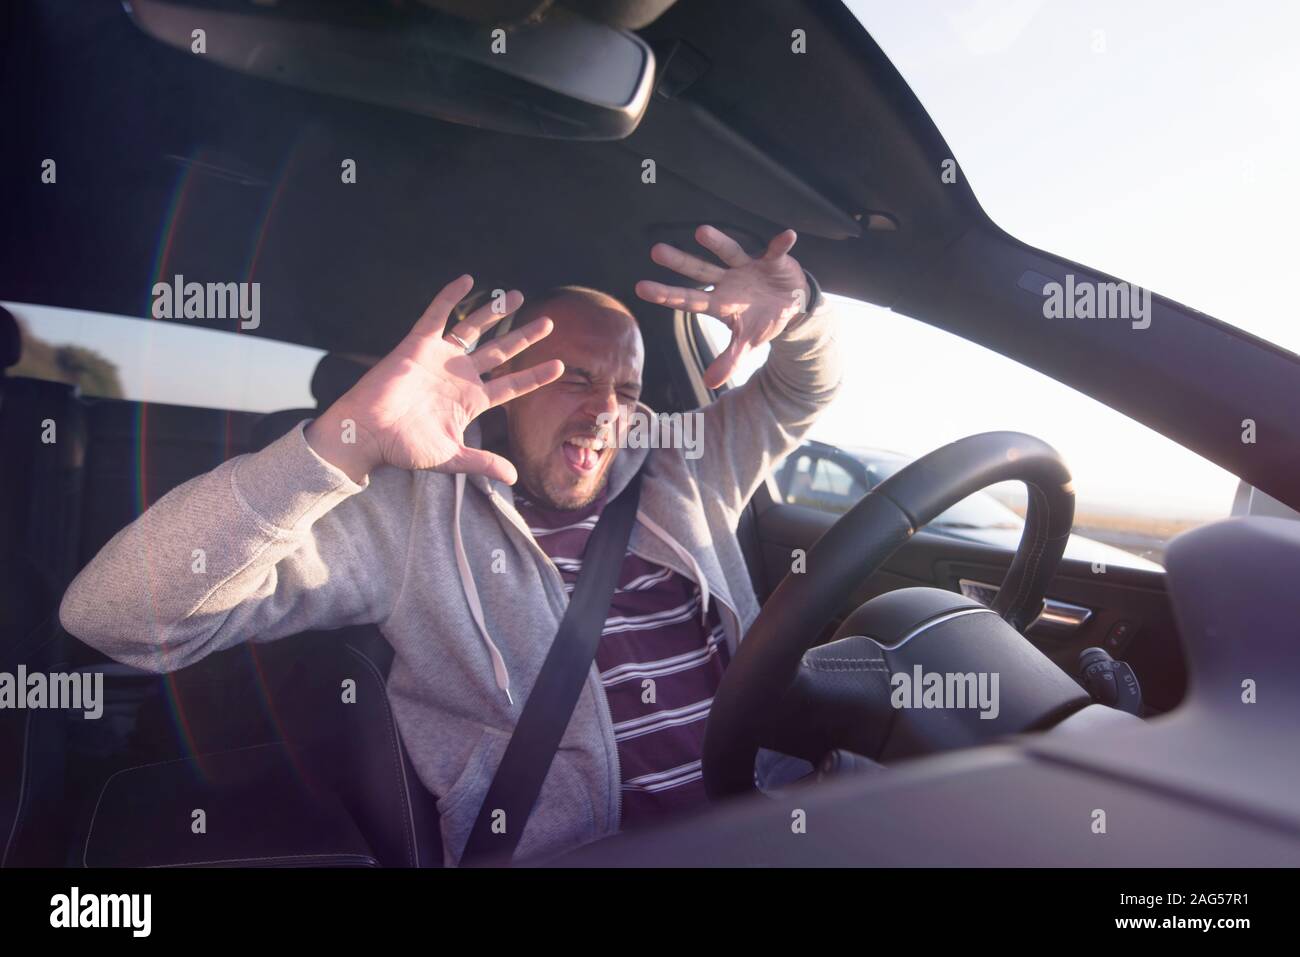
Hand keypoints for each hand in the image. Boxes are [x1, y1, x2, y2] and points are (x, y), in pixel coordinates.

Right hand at [305, 275, 562, 483]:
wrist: (368, 433)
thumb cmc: (405, 448)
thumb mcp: (451, 457)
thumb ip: (482, 462)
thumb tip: (513, 478)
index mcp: (470, 401)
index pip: (511, 386)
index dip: (535, 376)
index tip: (559, 365)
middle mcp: (459, 376)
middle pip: (500, 352)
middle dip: (524, 337)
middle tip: (548, 322)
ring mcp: (440, 358)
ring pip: (474, 329)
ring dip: (495, 312)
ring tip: (517, 295)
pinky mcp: (418, 344)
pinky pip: (436, 315)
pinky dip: (450, 297)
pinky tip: (467, 279)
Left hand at [635, 225, 809, 387]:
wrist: (789, 307)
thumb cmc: (761, 322)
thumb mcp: (746, 344)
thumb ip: (728, 360)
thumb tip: (709, 382)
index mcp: (719, 302)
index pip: (688, 299)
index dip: (666, 295)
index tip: (641, 288)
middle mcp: (727, 280)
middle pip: (700, 271)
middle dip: (680, 262)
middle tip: (656, 251)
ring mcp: (748, 267)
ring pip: (730, 253)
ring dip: (717, 243)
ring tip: (701, 232)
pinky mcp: (772, 260)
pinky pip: (776, 251)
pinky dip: (781, 245)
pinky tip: (787, 237)